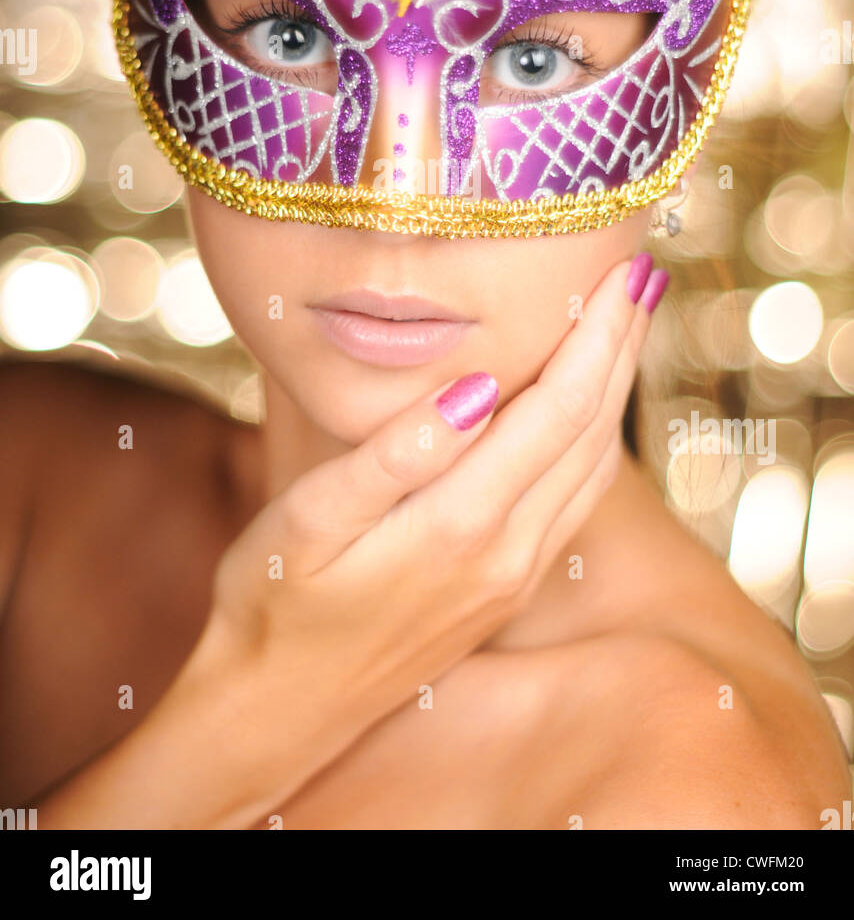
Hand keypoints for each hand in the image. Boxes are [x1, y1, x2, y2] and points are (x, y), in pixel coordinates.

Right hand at [198, 253, 664, 746]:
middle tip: (641, 275)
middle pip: (592, 431)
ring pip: (594, 468)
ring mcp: (514, 577)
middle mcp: (508, 554)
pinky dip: (595, 439)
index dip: (597, 336)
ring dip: (616, 391)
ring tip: (625, 326)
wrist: (277, 708)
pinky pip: (575, 502)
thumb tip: (474, 388)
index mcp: (461, 525)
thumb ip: (395, 456)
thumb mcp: (310, 521)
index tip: (621, 272)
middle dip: (622, 348)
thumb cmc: (275, 602)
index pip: (558, 409)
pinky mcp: (507, 589)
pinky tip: (587, 410)